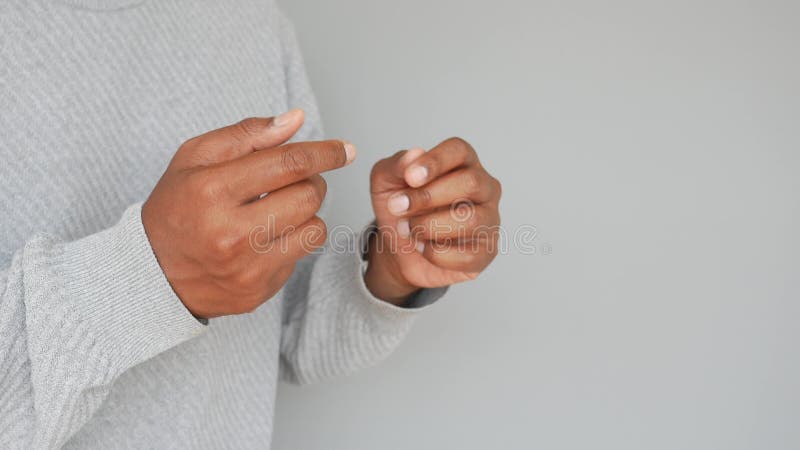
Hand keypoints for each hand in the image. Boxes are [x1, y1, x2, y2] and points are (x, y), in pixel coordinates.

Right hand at [142, 110, 355, 317]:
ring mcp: (246, 268)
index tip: (343, 149)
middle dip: (311, 181)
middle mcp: (231, 233)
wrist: (150, 273)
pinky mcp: (257, 292)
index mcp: (212, 191)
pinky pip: (300, 258)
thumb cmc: (175, 207)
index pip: (288, 164)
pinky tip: (264, 239)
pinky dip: (291, 243)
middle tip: (292, 181)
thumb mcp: (195, 158)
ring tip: (279, 210)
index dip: (324, 152)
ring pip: (315, 230)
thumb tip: (295, 119)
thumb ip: (248, 135)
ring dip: (306, 214)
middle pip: (309, 196)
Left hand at [367, 137, 501, 304]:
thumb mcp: (385, 183)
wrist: (398, 252)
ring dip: (428, 226)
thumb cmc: (401, 210)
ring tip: (408, 229)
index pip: (459, 150)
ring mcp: (489, 219)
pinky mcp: (486, 250)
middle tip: (399, 207)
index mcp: (462, 163)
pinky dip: (435, 253)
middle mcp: (483, 187)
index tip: (410, 178)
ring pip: (470, 219)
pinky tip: (423, 247)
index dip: (435, 162)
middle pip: (471, 182)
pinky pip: (467, 254)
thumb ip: (396, 166)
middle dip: (428, 197)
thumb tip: (415, 154)